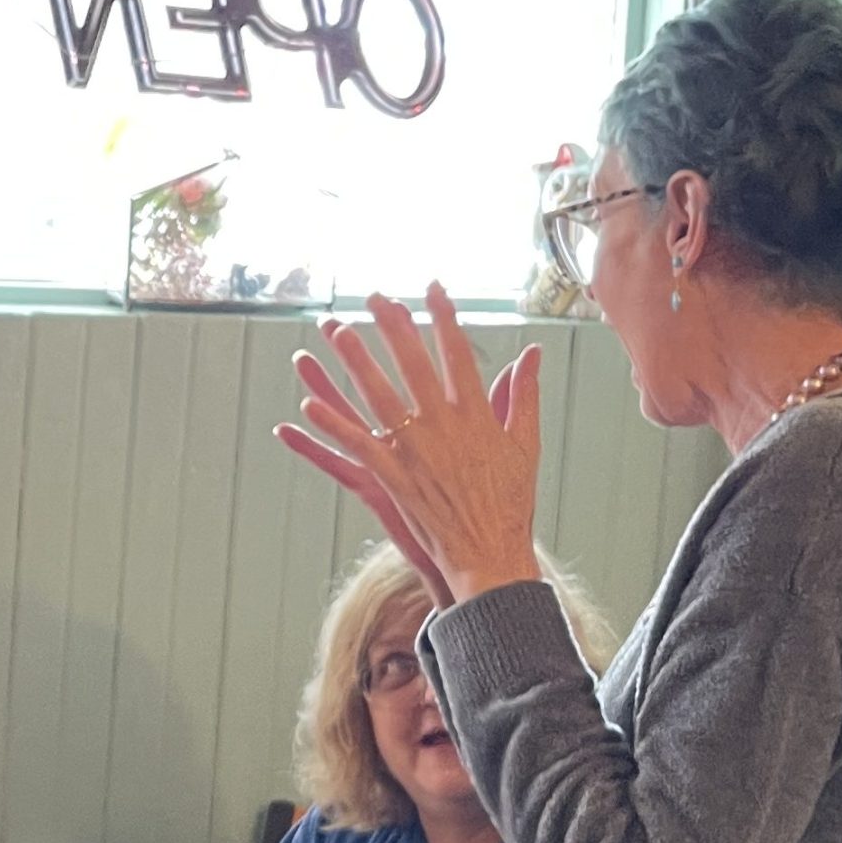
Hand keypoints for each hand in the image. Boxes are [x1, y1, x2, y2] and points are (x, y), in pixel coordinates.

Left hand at [277, 285, 544, 607]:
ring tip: (337, 333)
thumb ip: (524, 394)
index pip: (457, 354)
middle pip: (413, 365)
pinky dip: (334, 426)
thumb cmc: (511, 502)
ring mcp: (417, 452)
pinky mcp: (395, 479)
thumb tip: (531, 353)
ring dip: (356, 363)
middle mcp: (444, 427)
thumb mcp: (525, 444)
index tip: (432, 288)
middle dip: (392, 327)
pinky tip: (309, 407)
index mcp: (477, 415)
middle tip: (374, 297)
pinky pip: (359, 446)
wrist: (492, 554)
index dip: (443, 318)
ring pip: (380, 397)